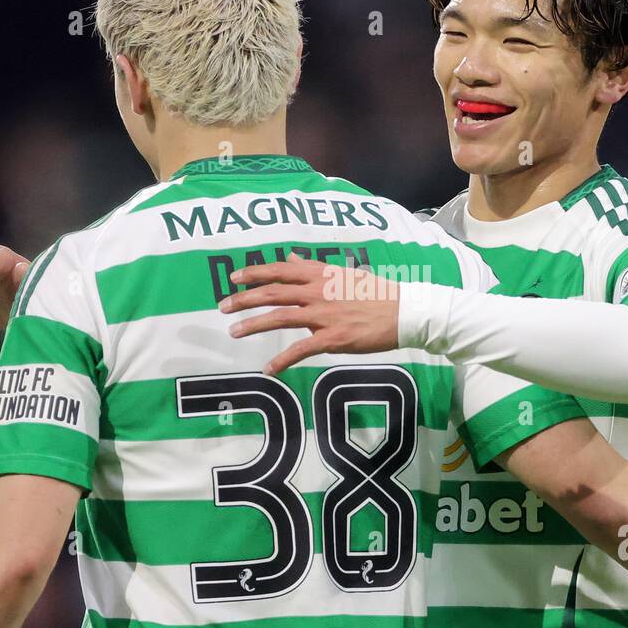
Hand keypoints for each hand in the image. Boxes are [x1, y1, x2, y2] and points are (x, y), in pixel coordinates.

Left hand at [219, 256, 399, 373]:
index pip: (281, 269)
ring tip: (234, 332)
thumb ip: (314, 268)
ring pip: (280, 317)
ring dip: (253, 325)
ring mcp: (324, 315)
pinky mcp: (333, 338)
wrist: (404, 312)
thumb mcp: (344, 274)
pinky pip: (301, 350)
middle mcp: (318, 291)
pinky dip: (282, 360)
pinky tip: (268, 369)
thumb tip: (291, 258)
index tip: (234, 277)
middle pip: (273, 292)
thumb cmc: (376, 294)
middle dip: (244, 299)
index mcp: (321, 275)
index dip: (255, 273)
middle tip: (223, 306)